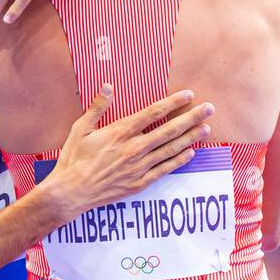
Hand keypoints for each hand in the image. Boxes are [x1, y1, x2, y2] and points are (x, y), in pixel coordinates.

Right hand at [44, 86, 214, 219]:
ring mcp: (139, 166)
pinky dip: (179, 160)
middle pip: (169, 129)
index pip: (152, 113)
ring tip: (206, 128)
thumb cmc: (74, 159)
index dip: (172, 102)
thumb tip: (108, 87)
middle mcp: (134, 148)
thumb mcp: (80, 128)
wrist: (71, 192)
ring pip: (171, 149)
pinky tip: (191, 153)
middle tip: (208, 108)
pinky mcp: (139, 182)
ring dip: (191, 137)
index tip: (188, 95)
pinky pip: (165, 169)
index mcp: (120, 132)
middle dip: (191, 117)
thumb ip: (97, 107)